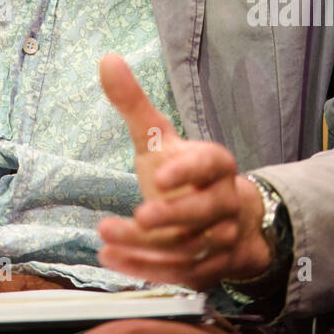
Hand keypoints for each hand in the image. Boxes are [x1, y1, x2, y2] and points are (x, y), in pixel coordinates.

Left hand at [96, 53, 271, 288]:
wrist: (226, 219)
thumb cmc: (182, 172)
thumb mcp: (158, 138)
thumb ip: (134, 103)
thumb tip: (107, 59)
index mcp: (216, 166)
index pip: (212, 163)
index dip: (188, 169)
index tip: (159, 174)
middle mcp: (222, 203)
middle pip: (205, 212)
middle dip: (174, 216)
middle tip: (141, 215)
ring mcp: (218, 240)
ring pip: (190, 248)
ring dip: (148, 247)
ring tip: (106, 237)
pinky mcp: (207, 269)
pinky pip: (180, 274)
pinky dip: (145, 268)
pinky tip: (111, 258)